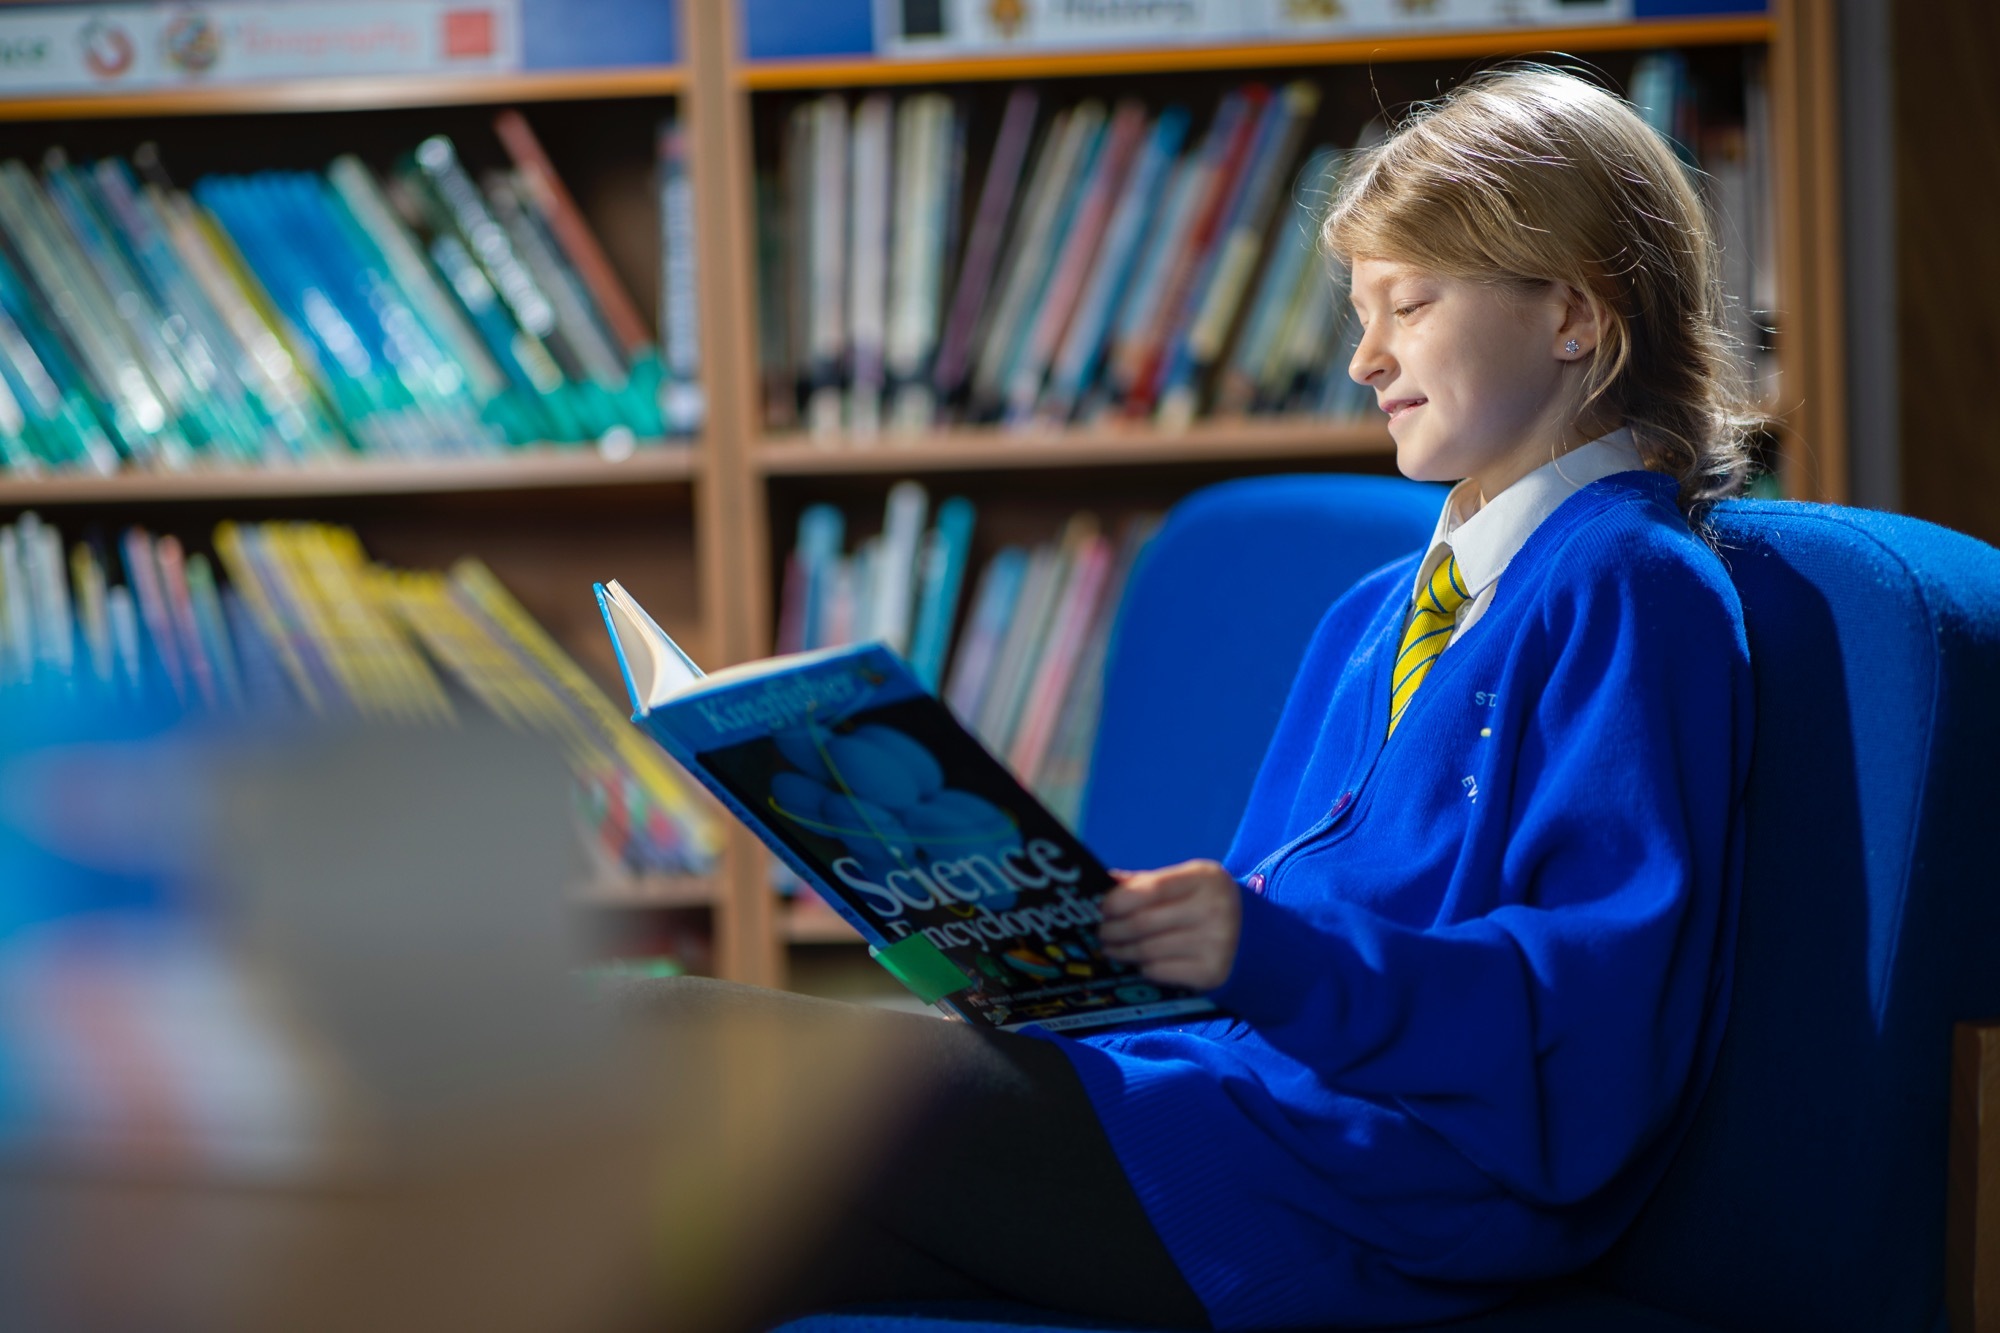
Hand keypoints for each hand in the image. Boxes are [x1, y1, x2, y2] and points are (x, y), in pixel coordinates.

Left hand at [1099, 860, 1243, 990]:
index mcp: (1205, 879)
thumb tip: (1104, 881)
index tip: (1101, 908)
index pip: (1151, 889)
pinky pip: (1159, 971)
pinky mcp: (1211, 973)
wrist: (1258, 939)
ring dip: (1122, 951)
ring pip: (1147, 950)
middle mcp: (1213, 910)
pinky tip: (1140, 961)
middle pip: (1143, 923)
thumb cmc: (1209, 904)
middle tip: (1101, 932)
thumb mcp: (1188, 882)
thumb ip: (1149, 882)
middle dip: (1114, 929)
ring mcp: (1214, 944)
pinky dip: (1143, 967)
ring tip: (1112, 948)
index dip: (1118, 900)